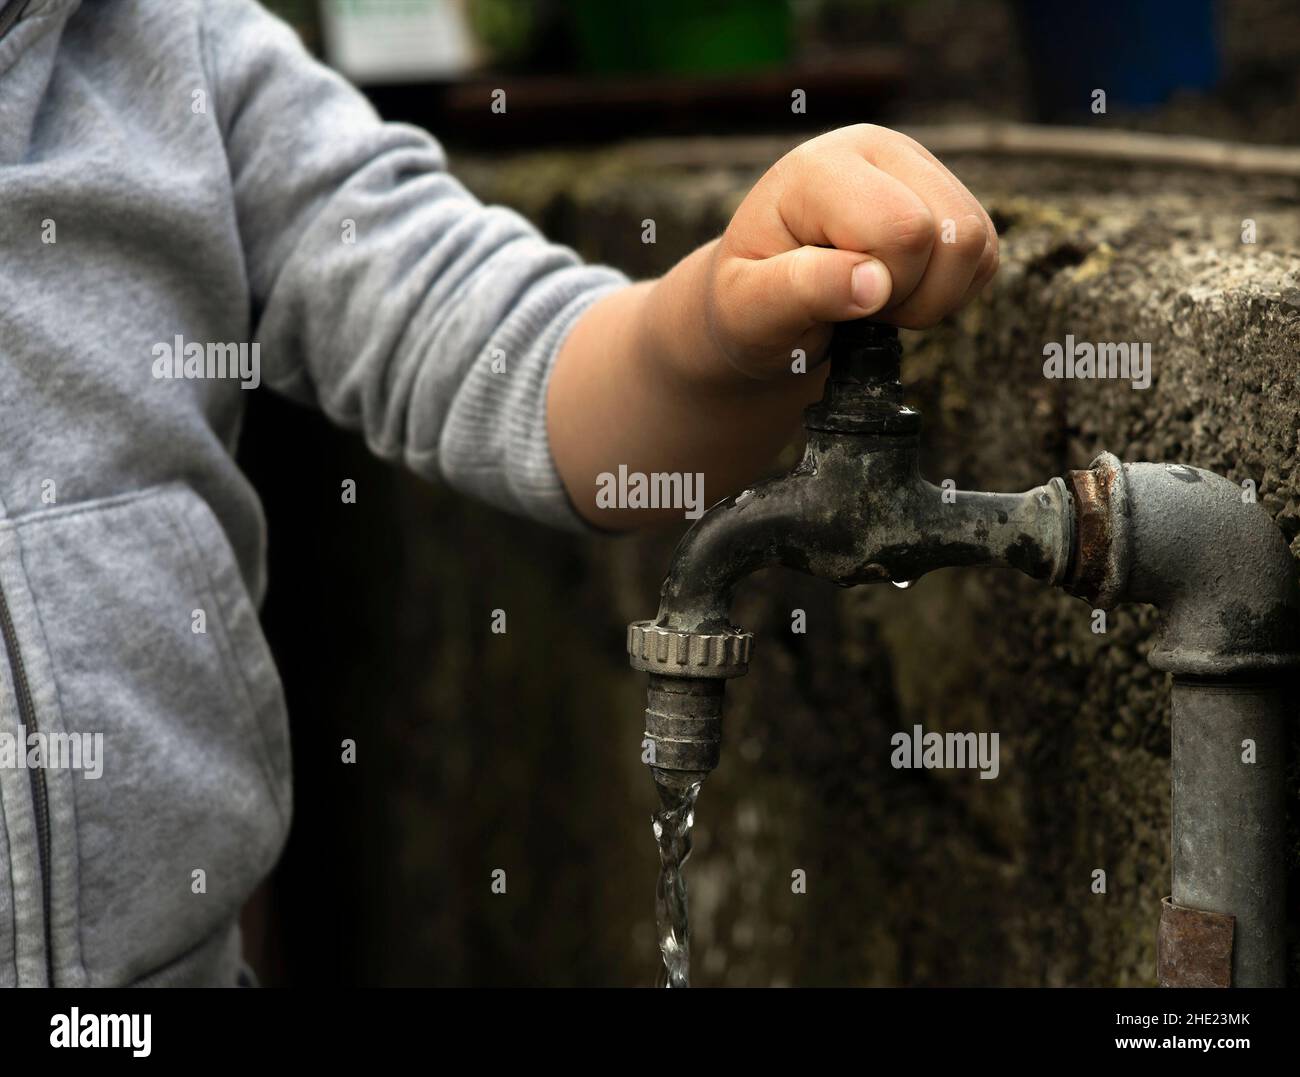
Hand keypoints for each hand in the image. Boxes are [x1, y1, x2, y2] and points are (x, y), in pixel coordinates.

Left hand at [703, 124, 998, 379]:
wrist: (756, 300)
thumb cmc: (745, 305)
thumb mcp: (748, 308)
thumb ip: (799, 290)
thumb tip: (874, 284)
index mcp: (820, 167)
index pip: (901, 228)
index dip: (882, 288)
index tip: (830, 302)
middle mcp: (877, 148)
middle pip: (953, 234)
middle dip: (912, 298)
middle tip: (853, 307)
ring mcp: (918, 166)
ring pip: (978, 244)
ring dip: (933, 298)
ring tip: (872, 300)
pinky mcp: (946, 196)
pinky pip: (986, 255)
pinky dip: (949, 293)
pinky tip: (898, 293)